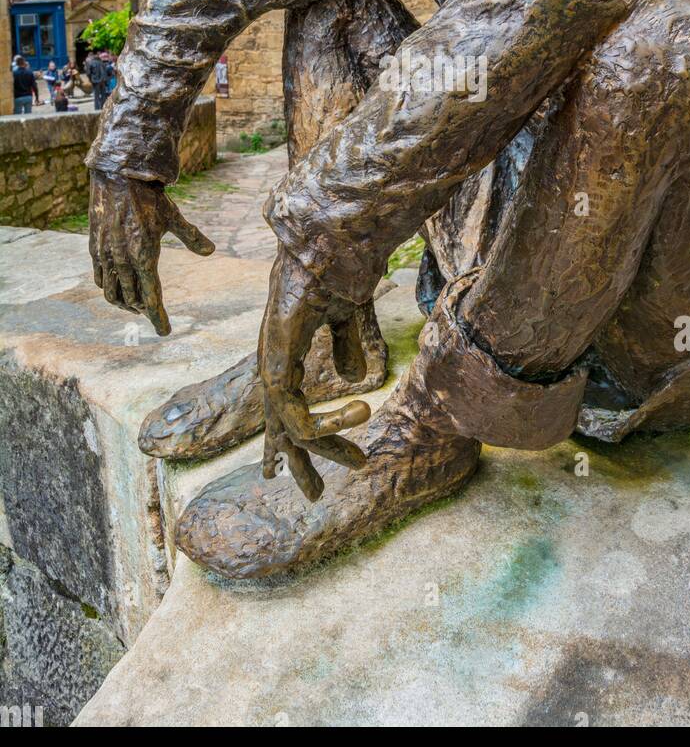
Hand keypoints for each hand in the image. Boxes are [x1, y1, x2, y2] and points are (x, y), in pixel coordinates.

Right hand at [89, 170, 214, 334]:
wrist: (118, 176)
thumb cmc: (150, 197)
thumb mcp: (173, 217)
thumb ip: (191, 236)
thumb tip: (210, 251)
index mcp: (145, 255)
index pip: (152, 297)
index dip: (158, 317)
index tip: (165, 331)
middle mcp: (123, 260)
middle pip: (132, 299)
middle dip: (143, 311)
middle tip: (153, 314)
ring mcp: (106, 255)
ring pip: (112, 292)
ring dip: (124, 303)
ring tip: (135, 305)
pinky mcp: (94, 248)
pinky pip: (100, 278)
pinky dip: (109, 289)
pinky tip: (118, 288)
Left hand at [259, 247, 369, 499]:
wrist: (330, 250)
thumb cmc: (337, 275)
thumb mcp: (347, 320)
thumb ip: (348, 349)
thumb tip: (352, 381)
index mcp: (285, 356)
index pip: (282, 410)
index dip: (284, 443)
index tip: (280, 473)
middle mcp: (274, 366)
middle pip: (283, 430)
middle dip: (299, 465)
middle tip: (316, 496)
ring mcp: (272, 367)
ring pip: (294, 431)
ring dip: (329, 448)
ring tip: (361, 459)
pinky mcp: (277, 367)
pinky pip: (299, 418)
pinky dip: (329, 426)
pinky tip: (360, 413)